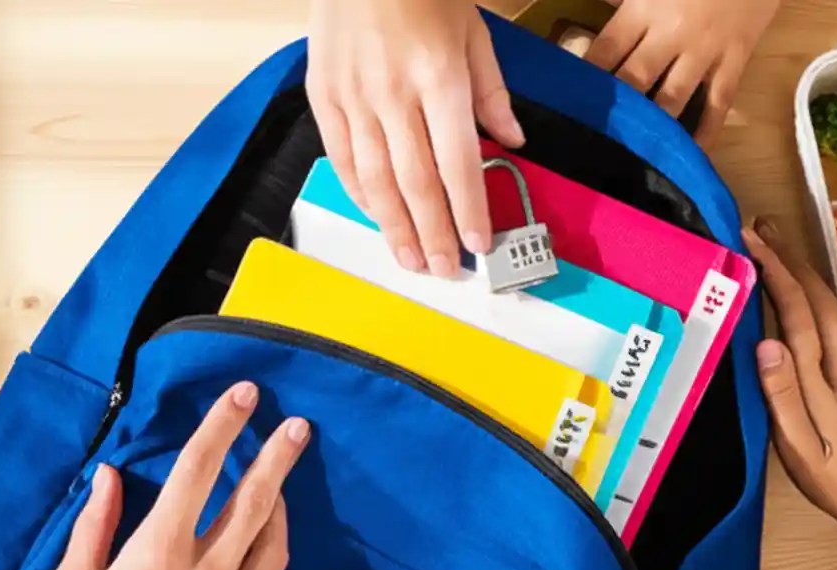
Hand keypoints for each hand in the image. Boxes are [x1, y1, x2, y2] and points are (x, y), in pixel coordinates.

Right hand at [37, 383, 309, 569]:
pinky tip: (262, 544)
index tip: (244, 395)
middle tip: (299, 426)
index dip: (223, 426)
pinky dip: (268, 555)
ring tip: (281, 481)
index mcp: (158, 556)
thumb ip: (95, 528)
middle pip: (253, 501)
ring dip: (280, 504)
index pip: (197, 472)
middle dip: (278, 457)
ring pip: (273, 542)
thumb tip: (108, 475)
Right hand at [307, 0, 524, 276]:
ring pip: (375, 178)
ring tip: (411, 260)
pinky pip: (342, 156)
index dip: (467, 210)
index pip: (457, 162)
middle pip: (416, 181)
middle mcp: (394, 92)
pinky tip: (377, 219)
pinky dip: (360, 193)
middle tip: (445, 270)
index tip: (478, 245)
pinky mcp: (323, 94)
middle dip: (433, 233)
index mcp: (439, 77)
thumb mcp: (474, 32)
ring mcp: (354, 96)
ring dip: (395, 227)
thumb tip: (513, 143)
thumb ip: (492, 93)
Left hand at [585, 0, 779, 144]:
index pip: (605, 50)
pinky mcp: (734, 62)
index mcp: (644, 7)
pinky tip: (691, 156)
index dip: (586, 78)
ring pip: (672, 99)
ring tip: (633, 154)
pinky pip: (718, 105)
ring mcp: (705, 52)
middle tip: (594, 139)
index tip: (569, 102)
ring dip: (654, 127)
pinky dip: (705, 133)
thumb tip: (600, 11)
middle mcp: (671, 34)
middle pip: (634, 80)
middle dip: (615, 110)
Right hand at [743, 219, 836, 536]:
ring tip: (784, 263)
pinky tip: (823, 317)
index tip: (751, 236)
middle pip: (822, 299)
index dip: (775, 268)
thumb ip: (784, 391)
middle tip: (763, 230)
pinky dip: (827, 311)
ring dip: (810, 284)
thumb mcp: (801, 444)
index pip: (800, 305)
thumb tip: (766, 341)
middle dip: (792, 261)